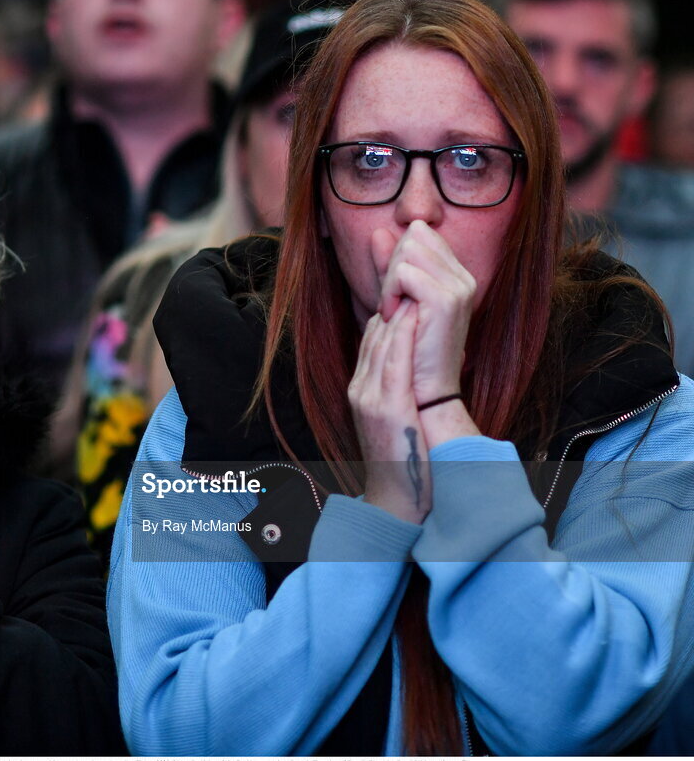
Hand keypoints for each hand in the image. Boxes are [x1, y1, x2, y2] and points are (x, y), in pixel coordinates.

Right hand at [348, 300, 430, 523]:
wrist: (399, 498)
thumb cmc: (404, 457)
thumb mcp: (396, 414)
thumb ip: (398, 386)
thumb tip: (414, 362)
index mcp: (361, 390)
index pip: (371, 340)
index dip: (387, 312)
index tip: (405, 292)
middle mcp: (360, 390)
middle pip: (373, 336)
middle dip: (389, 304)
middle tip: (408, 277)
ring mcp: (369, 398)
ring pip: (380, 343)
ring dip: (396, 312)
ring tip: (412, 287)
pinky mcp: (385, 408)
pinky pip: (392, 363)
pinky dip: (401, 336)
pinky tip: (412, 316)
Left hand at [373, 220, 475, 403]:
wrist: (422, 390)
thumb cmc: (408, 349)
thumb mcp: (397, 300)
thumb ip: (390, 266)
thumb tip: (379, 232)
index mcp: (456, 274)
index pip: (422, 233)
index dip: (397, 255)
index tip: (392, 289)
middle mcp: (463, 277)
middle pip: (415, 236)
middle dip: (391, 265)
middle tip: (389, 303)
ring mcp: (459, 288)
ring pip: (408, 250)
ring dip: (388, 281)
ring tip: (390, 312)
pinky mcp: (446, 301)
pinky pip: (404, 274)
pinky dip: (389, 293)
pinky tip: (390, 316)